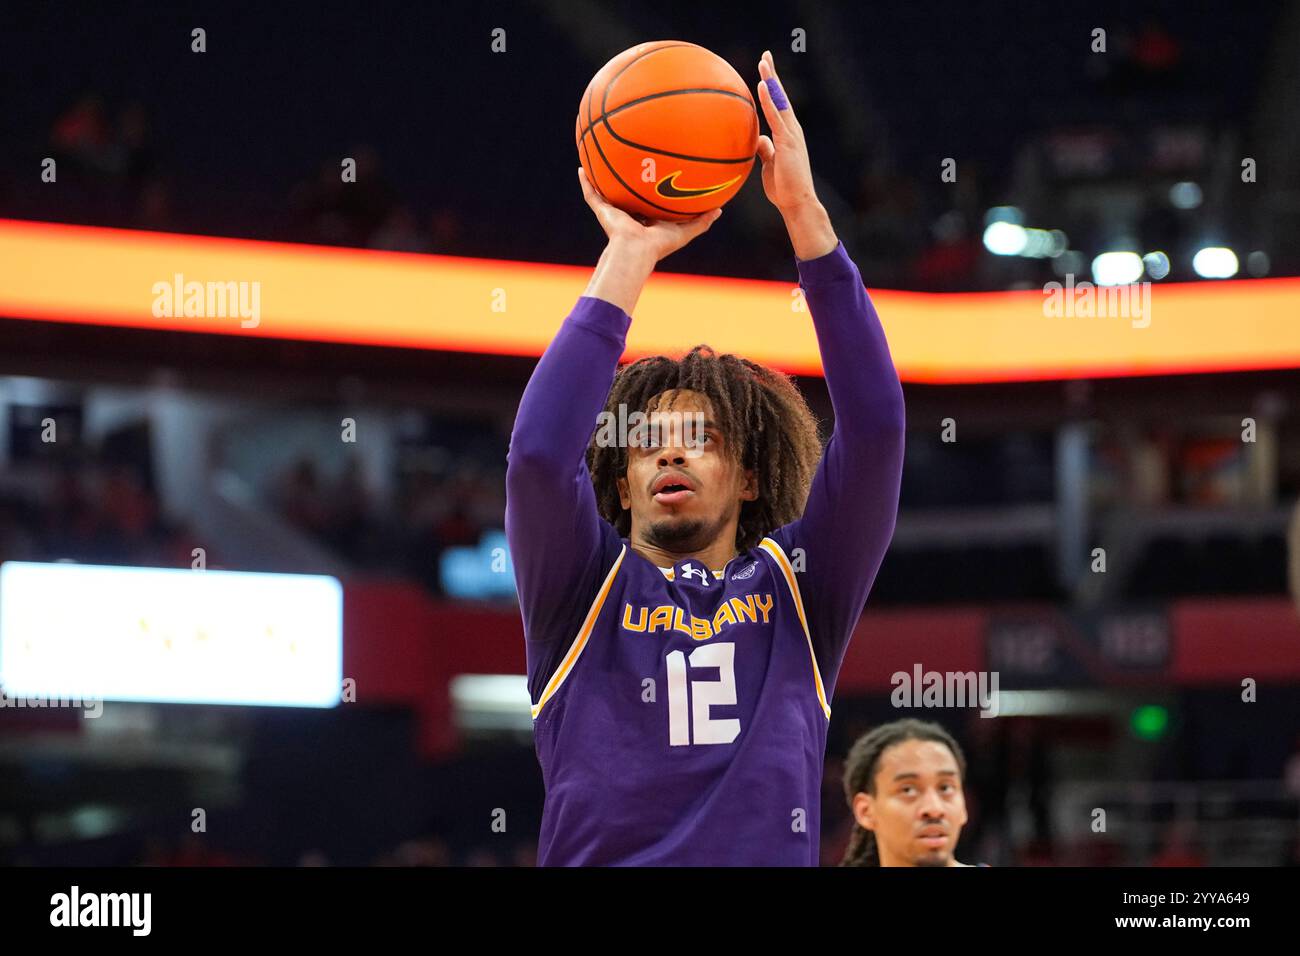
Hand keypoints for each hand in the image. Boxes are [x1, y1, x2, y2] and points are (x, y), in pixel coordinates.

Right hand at [578, 166, 720, 262]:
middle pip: (628, 194)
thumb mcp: (686, 231)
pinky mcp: (603, 211)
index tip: (656, 177)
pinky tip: (582, 168)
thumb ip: (702, 221)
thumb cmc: (660, 244)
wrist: (636, 250)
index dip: (651, 190)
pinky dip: (586, 182)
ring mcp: (614, 213)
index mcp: (646, 221)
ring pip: (607, 192)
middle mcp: (629, 215)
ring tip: (600, 160)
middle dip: (628, 182)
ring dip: (603, 179)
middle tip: (631, 162)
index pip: (648, 203)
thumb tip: (720, 209)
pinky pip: (591, 193)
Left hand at [755, 50, 817, 213]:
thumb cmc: (784, 187)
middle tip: (765, 56)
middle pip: (780, 96)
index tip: (764, 70)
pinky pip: (776, 116)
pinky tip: (761, 85)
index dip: (771, 87)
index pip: (778, 105)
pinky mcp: (788, 141)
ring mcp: (791, 134)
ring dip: (771, 80)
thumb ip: (765, 149)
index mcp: (787, 133)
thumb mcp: (770, 164)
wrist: (797, 203)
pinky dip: (769, 100)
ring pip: (780, 101)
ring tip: (763, 62)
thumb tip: (758, 139)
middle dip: (772, 75)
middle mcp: (792, 129)